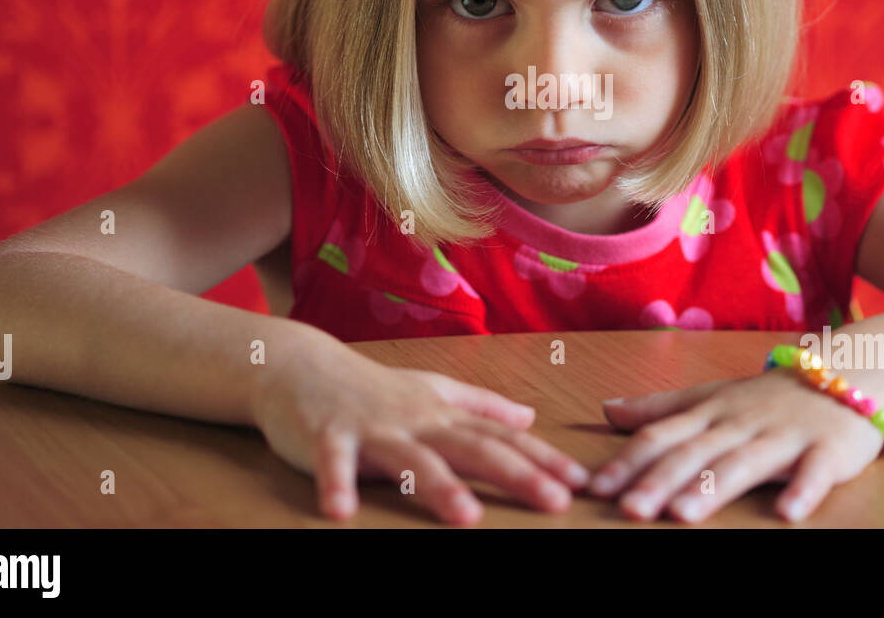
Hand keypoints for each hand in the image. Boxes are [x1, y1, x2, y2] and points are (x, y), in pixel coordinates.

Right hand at [250, 336, 590, 523]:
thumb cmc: (371, 386)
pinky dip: (336, 485)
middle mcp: (415, 420)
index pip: (502, 437)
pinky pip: (333, 463)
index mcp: (442, 415)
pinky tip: (341, 513)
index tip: (583, 482)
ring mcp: (372, 428)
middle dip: (516, 475)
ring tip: (467, 518)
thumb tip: (529, 417)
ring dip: (438, 487)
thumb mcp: (433, 390)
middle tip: (555, 502)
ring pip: (410, 459)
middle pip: (473, 448)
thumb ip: (482, 405)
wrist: (301, 365)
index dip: (543, 459)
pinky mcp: (327, 436)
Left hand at [588, 368, 883, 522]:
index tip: (594, 488)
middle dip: (660, 481)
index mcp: (711, 413)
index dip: (628, 462)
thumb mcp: (711, 397)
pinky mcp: (828, 449)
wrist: (847, 372)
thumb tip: (606, 409)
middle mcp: (741, 423)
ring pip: (745, 462)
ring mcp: (784, 435)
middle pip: (696, 453)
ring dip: (714, 487)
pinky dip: (803, 490)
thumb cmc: (769, 397)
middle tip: (629, 510)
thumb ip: (661, 409)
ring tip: (683, 515)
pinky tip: (786, 513)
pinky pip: (815, 471)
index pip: (662, 436)